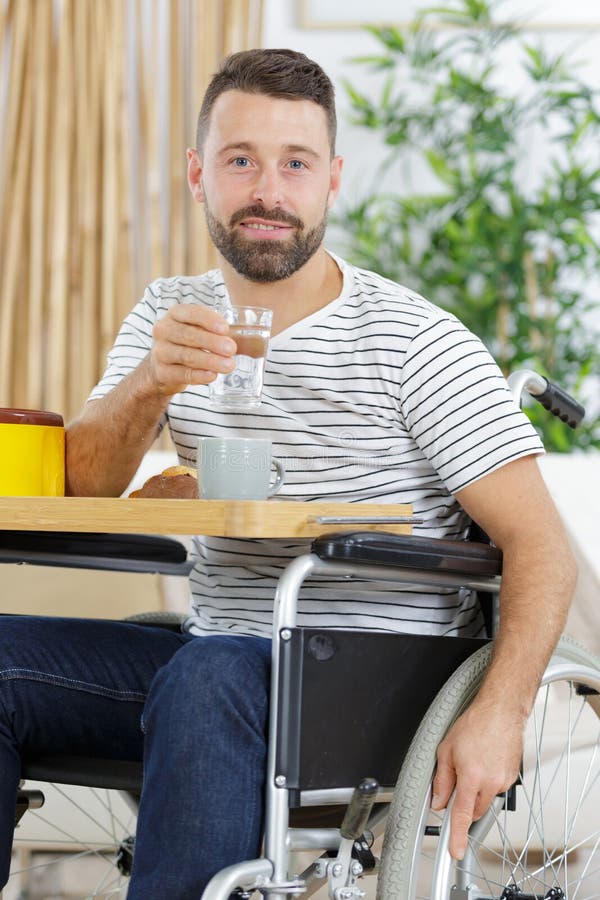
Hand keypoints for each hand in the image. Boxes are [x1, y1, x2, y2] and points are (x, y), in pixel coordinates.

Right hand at [149, 305, 236, 395]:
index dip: (209, 320)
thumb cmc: (190, 345)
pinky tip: (212, 375)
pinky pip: (182, 374)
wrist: (164, 369)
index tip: (225, 329)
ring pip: (186, 355)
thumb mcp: (205, 334)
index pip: (192, 313)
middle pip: (189, 335)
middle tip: (231, 349)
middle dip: (212, 342)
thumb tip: (256, 344)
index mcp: (176, 314)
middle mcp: (164, 330)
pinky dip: (199, 375)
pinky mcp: (162, 372)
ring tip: (228, 365)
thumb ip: (228, 337)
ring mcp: (160, 352)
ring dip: (210, 360)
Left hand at [431, 701, 523, 859]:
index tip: (456, 851)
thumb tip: (438, 801)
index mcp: (471, 777)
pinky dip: (487, 782)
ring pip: (485, 800)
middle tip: (458, 780)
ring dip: (476, 791)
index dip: (458, 836)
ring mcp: (503, 781)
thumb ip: (441, 780)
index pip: (462, 815)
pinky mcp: (512, 777)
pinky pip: (496, 789)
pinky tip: (484, 761)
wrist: (501, 711)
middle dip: (464, 803)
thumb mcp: (446, 749)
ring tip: (473, 763)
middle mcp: (490, 782)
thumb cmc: (475, 724)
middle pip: (474, 810)